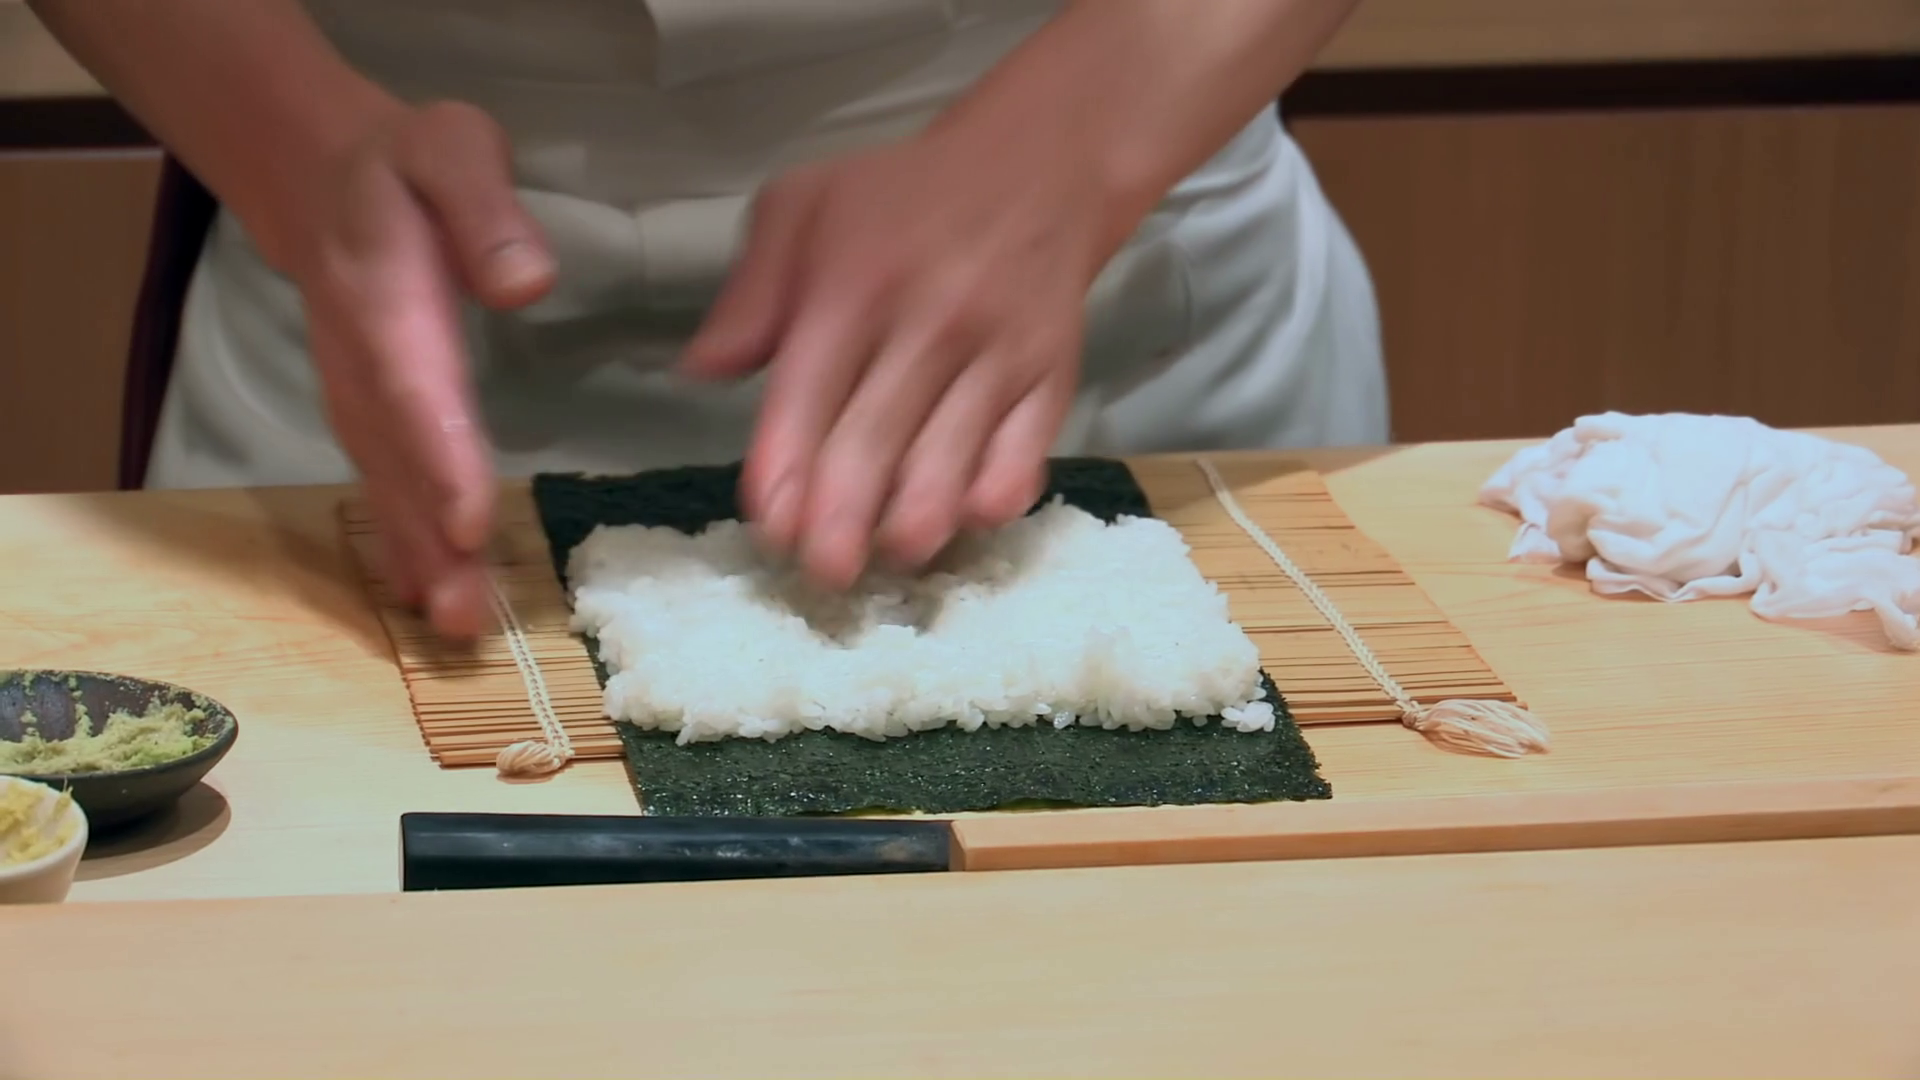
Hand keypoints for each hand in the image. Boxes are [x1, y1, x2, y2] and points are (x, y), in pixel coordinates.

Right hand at [289, 101, 553, 638]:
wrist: (325, 182)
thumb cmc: (408, 167)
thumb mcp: (450, 148)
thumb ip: (483, 207)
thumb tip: (527, 281)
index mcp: (384, 294)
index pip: (412, 383)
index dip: (438, 453)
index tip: (469, 517)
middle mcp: (361, 361)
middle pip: (395, 457)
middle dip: (430, 537)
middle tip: (464, 613)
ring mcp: (356, 395)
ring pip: (385, 484)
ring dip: (417, 558)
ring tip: (453, 625)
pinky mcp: (365, 416)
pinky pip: (381, 485)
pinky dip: (401, 545)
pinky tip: (423, 598)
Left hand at [679, 120, 1119, 589]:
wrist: (1036, 170)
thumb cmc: (900, 201)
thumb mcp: (804, 209)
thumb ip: (750, 294)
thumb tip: (702, 371)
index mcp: (855, 282)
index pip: (810, 394)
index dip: (787, 470)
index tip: (771, 524)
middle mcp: (929, 322)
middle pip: (877, 443)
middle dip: (844, 522)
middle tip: (823, 572)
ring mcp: (997, 356)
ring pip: (951, 465)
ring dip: (914, 526)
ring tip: (887, 556)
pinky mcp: (1052, 380)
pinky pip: (1024, 459)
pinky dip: (990, 500)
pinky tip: (962, 520)